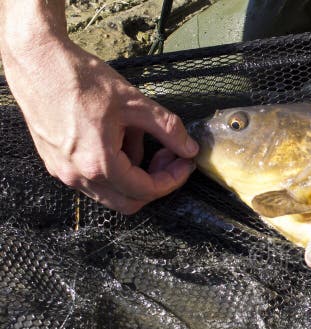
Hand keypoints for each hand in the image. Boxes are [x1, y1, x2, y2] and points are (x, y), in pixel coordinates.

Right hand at [2, 36, 197, 213]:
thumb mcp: (135, 103)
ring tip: (141, 138)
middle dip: (155, 183)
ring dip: (133, 174)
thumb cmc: (82, 79)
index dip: (172, 180)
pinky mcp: (56, 163)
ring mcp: (63, 172)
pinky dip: (113, 167)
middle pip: (129, 202)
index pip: (146, 190)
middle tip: (169, 158)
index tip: (185, 164)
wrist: (37, 62)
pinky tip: (119, 137)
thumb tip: (190, 149)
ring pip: (111, 192)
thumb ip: (168, 130)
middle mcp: (78, 175)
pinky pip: (92, 179)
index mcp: (99, 163)